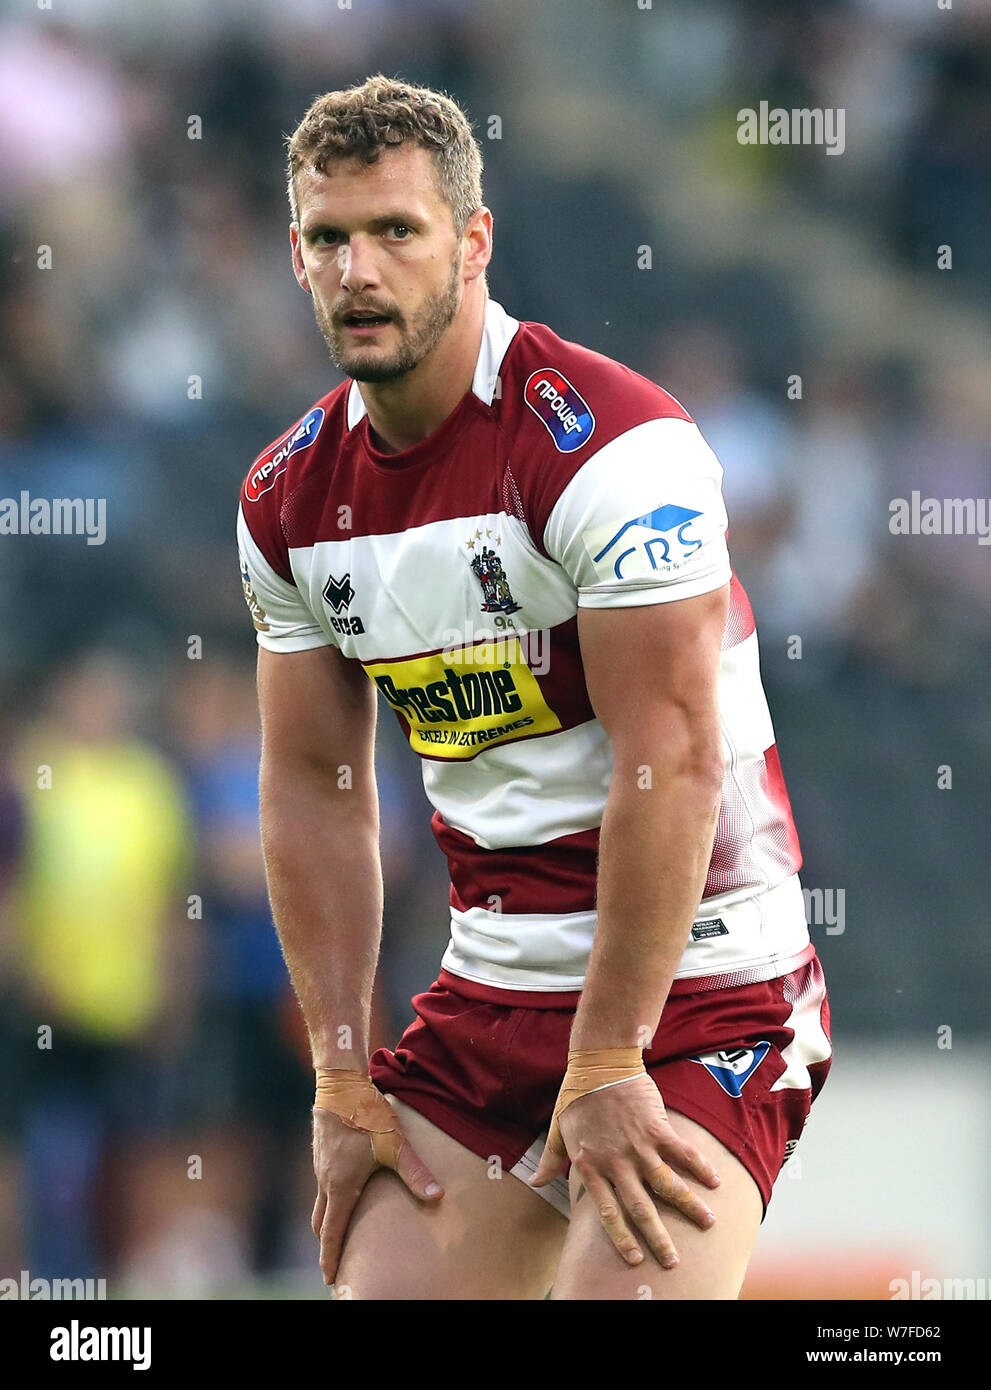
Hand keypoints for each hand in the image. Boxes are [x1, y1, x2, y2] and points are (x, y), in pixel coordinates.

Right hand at [311, 1102, 443, 1285]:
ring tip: (340, 1233)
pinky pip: (322, 1184)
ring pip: (320, 1203)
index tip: (330, 1278)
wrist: (342, 1084)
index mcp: (340, 1186)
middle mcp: (325, 1180)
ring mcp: (320, 1166)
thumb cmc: (368, 1116)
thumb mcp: (396, 1145)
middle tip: (335, 1263)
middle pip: (321, 1223)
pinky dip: (328, 1199)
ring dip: (327, 1221)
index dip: (330, 1258)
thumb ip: (416, 1173)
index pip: (331, 1233)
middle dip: (327, 1245)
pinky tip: (343, 1192)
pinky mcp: (321, 1152)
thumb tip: (438, 1196)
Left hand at [530, 1073, 718, 1267]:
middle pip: (640, 1208)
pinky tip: (715, 1182)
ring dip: (689, 1206)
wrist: (598, 1062)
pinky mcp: (656, 1127)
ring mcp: (638, 1145)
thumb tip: (535, 1183)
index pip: (608, 1213)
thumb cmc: (575, 1096)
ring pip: (667, 1184)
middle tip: (672, 1261)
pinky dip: (700, 1167)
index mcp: (590, 1166)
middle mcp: (616, 1162)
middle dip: (658, 1238)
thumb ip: (549, 1160)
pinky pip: (682, 1152)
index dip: (622, 1238)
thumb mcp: (556, 1130)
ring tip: (708, 1223)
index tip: (634, 1260)